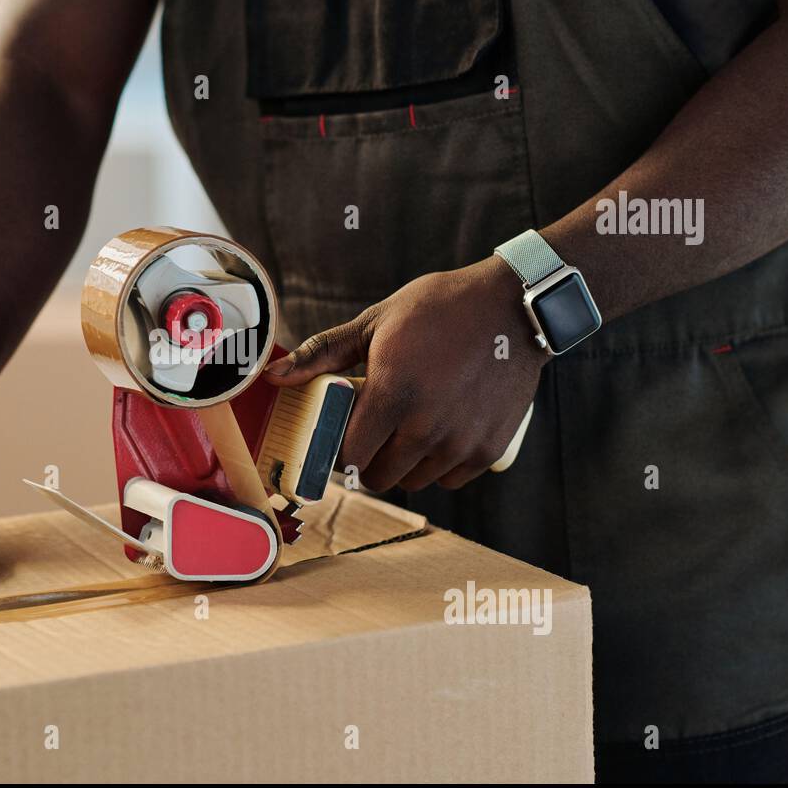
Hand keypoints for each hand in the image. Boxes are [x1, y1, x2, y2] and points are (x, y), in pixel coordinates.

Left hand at [264, 257, 548, 491]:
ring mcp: (461, 441)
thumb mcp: (375, 321)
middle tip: (375, 429)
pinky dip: (439, 466)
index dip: (339, 449)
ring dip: (404, 463)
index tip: (342, 432)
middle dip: (369, 458)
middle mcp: (427, 426)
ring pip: (414, 482)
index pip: (349, 456)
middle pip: (379, 477)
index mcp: (393, 393)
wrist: (513, 306)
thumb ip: (322, 353)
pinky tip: (439, 432)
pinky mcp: (489, 449)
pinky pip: (449, 479)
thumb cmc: (439, 308)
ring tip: (409, 425)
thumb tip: (274, 376)